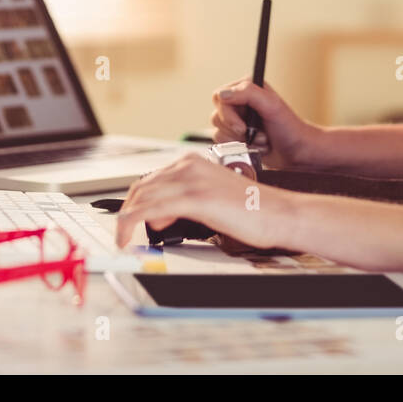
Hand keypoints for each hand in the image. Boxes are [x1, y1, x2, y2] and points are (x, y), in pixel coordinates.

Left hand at [114, 152, 287, 248]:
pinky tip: (128, 236)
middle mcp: (189, 166)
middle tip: (123, 232)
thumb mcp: (212, 198)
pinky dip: (132, 223)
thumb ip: (185, 202)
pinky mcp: (195, 198)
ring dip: (126, 220)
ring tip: (124, 238)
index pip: (151, 179)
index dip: (136, 201)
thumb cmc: (253, 209)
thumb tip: (160, 216)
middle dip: (127, 211)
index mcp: (193, 163)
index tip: (131, 218)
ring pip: (142, 197)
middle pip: (141, 187)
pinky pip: (151, 209)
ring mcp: (192, 180)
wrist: (278, 213)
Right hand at [209, 77, 320, 168]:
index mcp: (245, 88)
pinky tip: (257, 146)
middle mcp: (239, 102)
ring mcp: (237, 120)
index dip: (228, 115)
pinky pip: (224, 144)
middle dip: (238, 131)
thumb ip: (248, 93)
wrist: (298, 152)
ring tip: (261, 140)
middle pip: (217, 117)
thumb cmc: (290, 128)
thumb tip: (223, 94)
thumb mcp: (272, 106)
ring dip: (242, 141)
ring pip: (219, 132)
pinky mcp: (237, 136)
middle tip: (258, 134)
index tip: (242, 127)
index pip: (220, 97)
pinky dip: (241, 148)